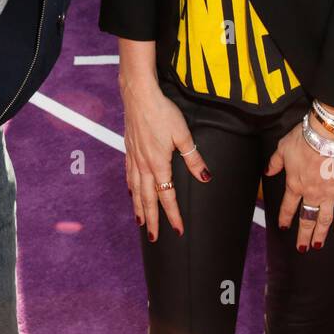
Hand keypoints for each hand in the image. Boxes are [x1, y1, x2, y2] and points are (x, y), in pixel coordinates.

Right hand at [120, 74, 210, 240]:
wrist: (138, 95)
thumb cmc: (162, 112)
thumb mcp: (183, 135)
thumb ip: (193, 158)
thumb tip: (204, 177)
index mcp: (158, 164)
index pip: (167, 196)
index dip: (173, 214)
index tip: (178, 230)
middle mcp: (143, 164)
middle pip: (147, 199)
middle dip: (151, 220)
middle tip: (153, 238)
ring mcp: (134, 157)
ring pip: (135, 189)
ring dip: (138, 208)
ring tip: (140, 222)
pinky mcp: (129, 148)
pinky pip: (129, 175)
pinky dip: (130, 187)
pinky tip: (131, 191)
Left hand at [266, 120, 333, 250]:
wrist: (327, 135)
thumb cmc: (304, 139)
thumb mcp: (282, 148)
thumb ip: (275, 163)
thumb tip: (267, 171)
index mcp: (295, 184)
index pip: (288, 207)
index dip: (285, 218)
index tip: (284, 226)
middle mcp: (312, 194)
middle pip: (306, 219)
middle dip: (303, 235)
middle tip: (302, 248)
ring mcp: (329, 194)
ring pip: (324, 219)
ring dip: (321, 234)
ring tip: (318, 245)